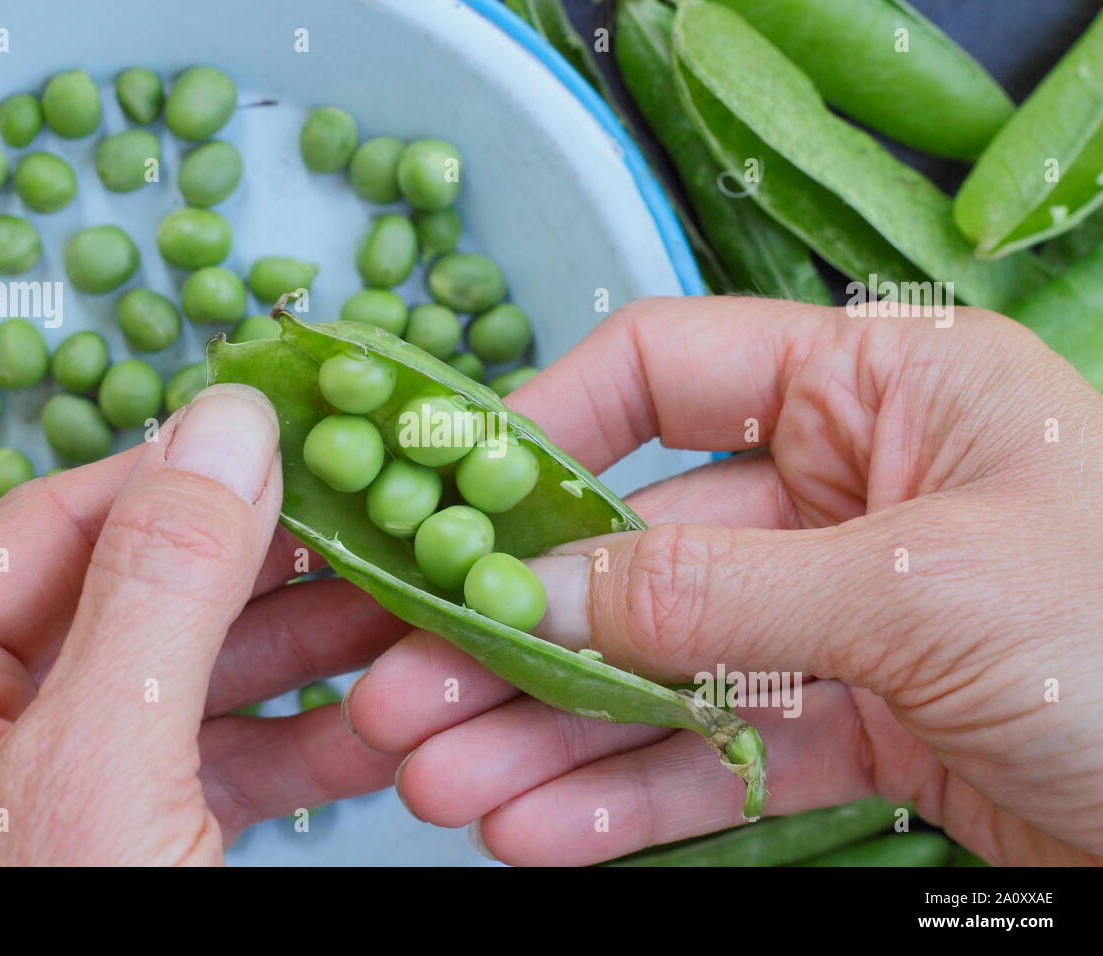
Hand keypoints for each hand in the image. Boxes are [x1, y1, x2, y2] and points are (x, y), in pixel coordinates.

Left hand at [0, 384, 403, 864]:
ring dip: (311, 652)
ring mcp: (64, 796)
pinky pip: (226, 768)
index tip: (283, 432)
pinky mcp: (137, 847)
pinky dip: (310, 743)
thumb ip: (161, 586)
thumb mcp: (97, 767)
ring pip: (199, 683)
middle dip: (266, 567)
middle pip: (138, 600)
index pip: (47, 530)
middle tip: (373, 515)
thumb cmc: (49, 953)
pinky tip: (384, 718)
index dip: (171, 473)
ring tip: (409, 609)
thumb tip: (227, 420)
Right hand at [343, 297, 1102, 866]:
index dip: (542, 431)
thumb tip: (540, 596)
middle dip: (516, 629)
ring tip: (442, 783)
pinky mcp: (856, 720)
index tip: (438, 507)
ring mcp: (841, 611)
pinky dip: (630, 794)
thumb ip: (719, 589)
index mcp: (876, 388)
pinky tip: (538, 827)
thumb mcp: (923, 588)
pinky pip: (720, 751)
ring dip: (548, 731)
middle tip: (405, 690)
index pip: (664, 372)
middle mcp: (843, 488)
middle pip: (636, 547)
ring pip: (662, 666)